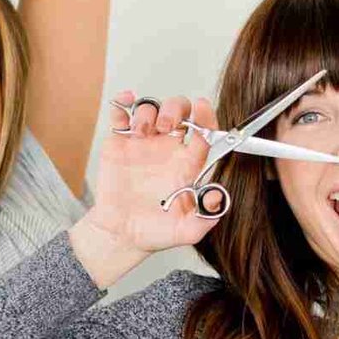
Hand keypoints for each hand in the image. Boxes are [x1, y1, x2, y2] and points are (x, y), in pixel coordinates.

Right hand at [81, 92, 219, 254]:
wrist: (122, 236)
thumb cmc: (156, 231)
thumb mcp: (186, 231)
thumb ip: (206, 217)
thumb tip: (218, 196)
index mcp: (188, 164)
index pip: (203, 133)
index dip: (206, 117)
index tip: (202, 107)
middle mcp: (169, 149)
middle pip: (180, 112)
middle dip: (176, 108)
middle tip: (167, 124)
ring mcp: (144, 144)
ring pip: (152, 110)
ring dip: (149, 111)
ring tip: (142, 130)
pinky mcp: (120, 144)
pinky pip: (122, 116)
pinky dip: (123, 103)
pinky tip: (125, 102)